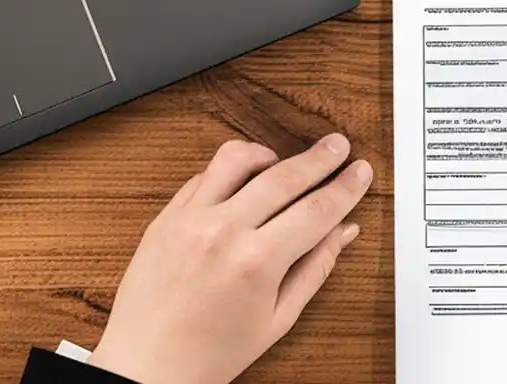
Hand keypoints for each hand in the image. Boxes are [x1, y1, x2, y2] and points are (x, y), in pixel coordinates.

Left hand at [87, 134, 373, 383]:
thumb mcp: (278, 318)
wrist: (146, 367)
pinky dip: (229, 172)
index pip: (317, 209)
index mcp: (257, 262)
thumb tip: (342, 231)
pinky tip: (243, 183)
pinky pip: (202, 176)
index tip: (360, 172)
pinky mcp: (165, 218)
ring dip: (269, 154)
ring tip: (283, 162)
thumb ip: (315, 267)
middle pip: (285, 175)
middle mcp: (223, 232)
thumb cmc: (210, 353)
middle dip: (319, 158)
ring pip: (236, 159)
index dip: (346, 187)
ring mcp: (190, 220)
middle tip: (338, 145)